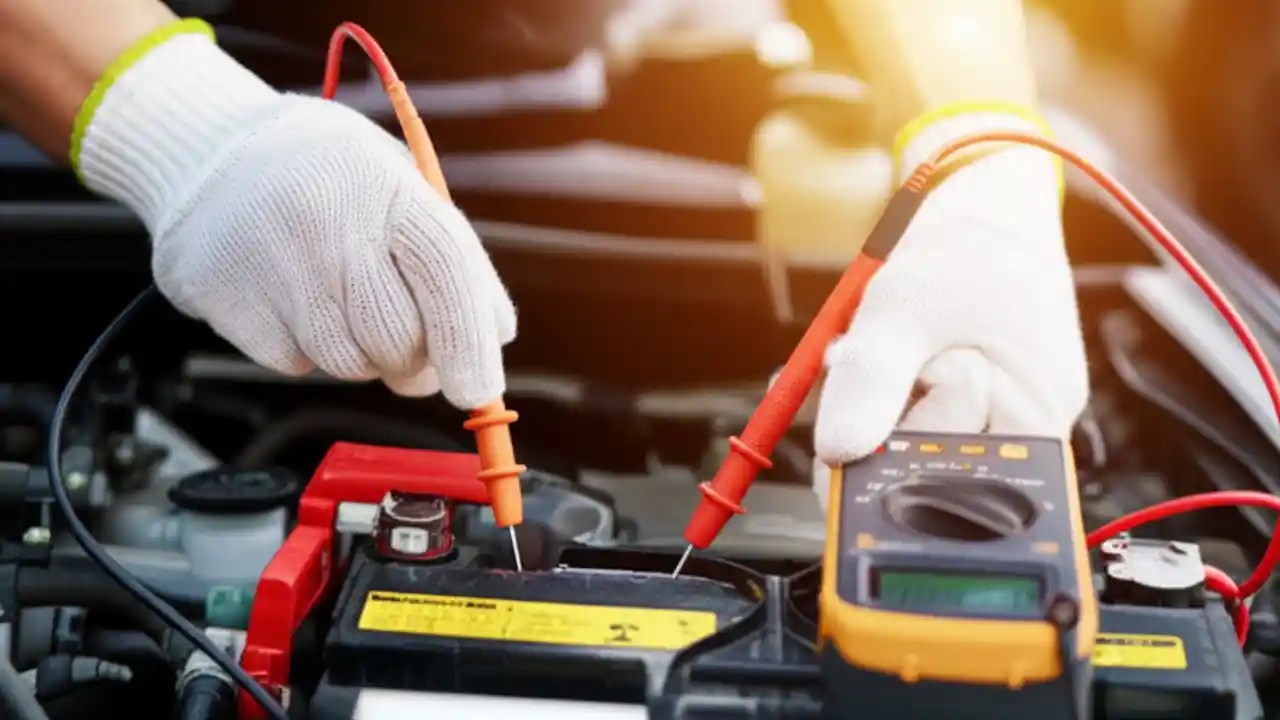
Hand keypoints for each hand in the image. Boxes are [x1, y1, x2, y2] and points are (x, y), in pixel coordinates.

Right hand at [77, 32, 514, 408]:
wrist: (210, 152)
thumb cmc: (333, 179)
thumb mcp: (403, 188)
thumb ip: (455, 260)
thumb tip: (495, 337)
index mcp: (385, 186)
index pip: (443, 269)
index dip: (466, 338)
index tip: (476, 390)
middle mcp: (326, 222)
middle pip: (397, 339)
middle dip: (416, 361)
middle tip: (410, 344)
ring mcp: (269, 262)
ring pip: (347, 364)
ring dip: (361, 354)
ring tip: (341, 296)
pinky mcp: (223, 298)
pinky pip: (295, 362)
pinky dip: (307, 348)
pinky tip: (292, 296)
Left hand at [811, 112, 1088, 508]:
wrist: (989, 193)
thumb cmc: (966, 242)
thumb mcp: (902, 306)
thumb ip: (870, 381)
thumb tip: (837, 451)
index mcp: (1032, 415)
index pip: (955, 484)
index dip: (891, 470)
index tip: (840, 448)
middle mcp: (1028, 424)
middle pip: (931, 466)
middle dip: (874, 425)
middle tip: (849, 367)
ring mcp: (1003, 408)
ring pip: (915, 438)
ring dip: (873, 401)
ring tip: (865, 346)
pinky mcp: (977, 391)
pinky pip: (918, 409)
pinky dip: (886, 385)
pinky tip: (882, 349)